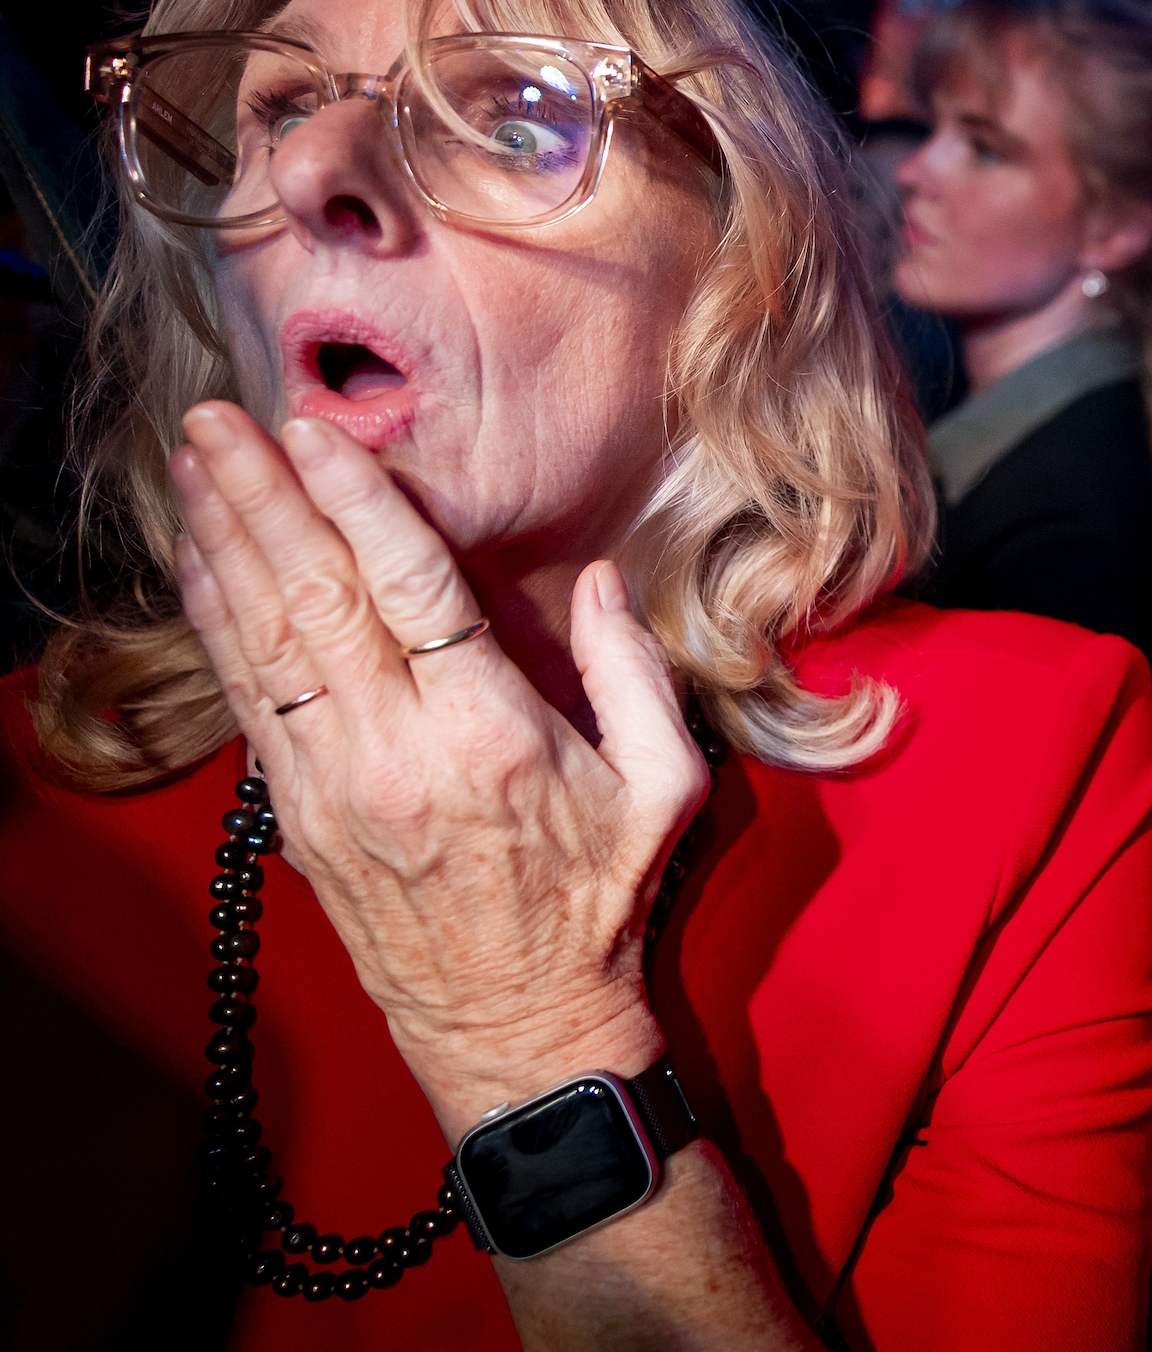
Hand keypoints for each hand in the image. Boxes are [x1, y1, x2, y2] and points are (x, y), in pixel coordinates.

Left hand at [168, 402, 706, 1137]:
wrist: (516, 1028)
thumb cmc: (599, 903)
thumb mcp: (665, 788)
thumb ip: (637, 674)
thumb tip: (600, 579)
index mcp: (493, 734)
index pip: (410, 590)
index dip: (356, 503)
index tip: (315, 433)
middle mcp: (398, 753)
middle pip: (314, 598)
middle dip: (261, 497)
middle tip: (216, 418)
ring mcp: (335, 787)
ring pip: (264, 641)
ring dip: (222, 543)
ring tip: (191, 463)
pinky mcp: (299, 817)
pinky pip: (248, 699)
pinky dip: (216, 622)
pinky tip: (199, 562)